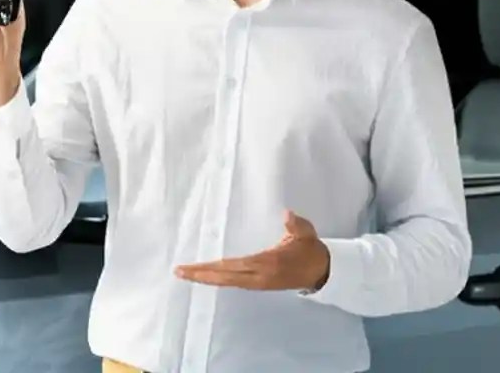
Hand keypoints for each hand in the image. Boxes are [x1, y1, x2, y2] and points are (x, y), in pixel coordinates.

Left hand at [174, 210, 330, 291]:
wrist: (321, 271)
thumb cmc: (309, 249)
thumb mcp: (306, 234)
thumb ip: (296, 225)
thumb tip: (287, 214)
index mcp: (268, 263)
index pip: (235, 266)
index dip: (214, 267)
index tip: (195, 266)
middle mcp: (259, 276)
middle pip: (225, 277)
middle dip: (201, 275)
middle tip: (178, 271)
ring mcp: (258, 283)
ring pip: (226, 282)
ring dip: (206, 278)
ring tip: (185, 274)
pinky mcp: (257, 284)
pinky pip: (232, 282)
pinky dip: (216, 279)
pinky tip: (204, 276)